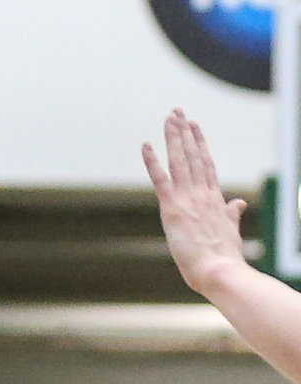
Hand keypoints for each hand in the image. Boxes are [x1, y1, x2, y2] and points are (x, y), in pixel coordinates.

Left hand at [144, 109, 251, 298]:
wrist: (220, 270)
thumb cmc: (224, 258)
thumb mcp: (230, 231)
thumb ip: (232, 214)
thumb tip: (238, 203)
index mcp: (215, 200)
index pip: (207, 165)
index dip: (200, 145)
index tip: (195, 128)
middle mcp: (202, 194)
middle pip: (193, 156)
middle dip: (185, 133)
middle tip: (178, 112)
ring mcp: (188, 199)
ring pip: (180, 160)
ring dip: (173, 137)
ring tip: (169, 117)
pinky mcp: (172, 208)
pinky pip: (160, 179)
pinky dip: (152, 161)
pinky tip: (146, 145)